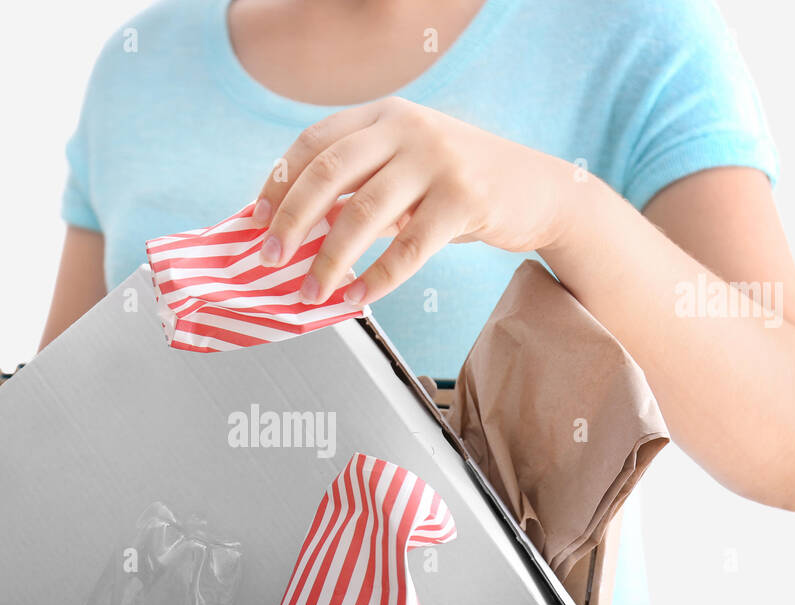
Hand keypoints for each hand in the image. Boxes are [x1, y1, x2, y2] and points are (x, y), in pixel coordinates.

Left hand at [253, 97, 575, 305]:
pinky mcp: (465, 199)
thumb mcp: (406, 169)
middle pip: (328, 171)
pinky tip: (357, 298)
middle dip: (291, 219)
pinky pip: (408, 248)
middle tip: (270, 258)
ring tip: (310, 292)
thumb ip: (360, 187)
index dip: (279, 182)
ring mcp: (438, 160)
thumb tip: (296, 231)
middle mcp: (407, 128)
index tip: (255, 221)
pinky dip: (377, 279)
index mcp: (384, 115)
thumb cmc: (459, 185)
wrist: (538, 189)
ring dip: (329, 259)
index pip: (314, 142)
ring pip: (364, 213)